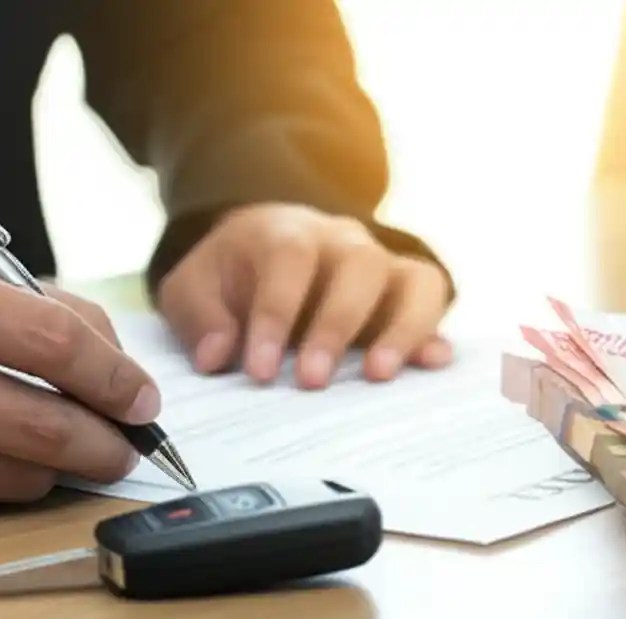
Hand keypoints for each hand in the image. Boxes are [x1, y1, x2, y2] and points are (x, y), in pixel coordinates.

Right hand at [0, 253, 156, 515]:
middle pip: (37, 423)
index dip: (113, 376)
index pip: (49, 341)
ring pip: (11, 475)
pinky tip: (6, 461)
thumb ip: (36, 311)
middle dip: (105, 441)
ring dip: (62, 469)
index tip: (142, 397)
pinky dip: (6, 483)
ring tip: (76, 451)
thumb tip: (119, 370)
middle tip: (129, 443)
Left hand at [155, 203, 452, 388]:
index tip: (259, 370)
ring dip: (399, 329)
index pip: (289, 259)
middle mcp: (343, 241)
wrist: (265, 249)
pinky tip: (430, 365)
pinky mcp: (407, 292)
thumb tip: (217, 356)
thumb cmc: (231, 276)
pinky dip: (432, 333)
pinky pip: (432, 302)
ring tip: (378, 376)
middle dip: (335, 326)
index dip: (275, 314)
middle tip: (311, 381)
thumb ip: (198, 318)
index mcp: (286, 231)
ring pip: (410, 279)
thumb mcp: (192, 289)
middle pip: (358, 265)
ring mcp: (382, 263)